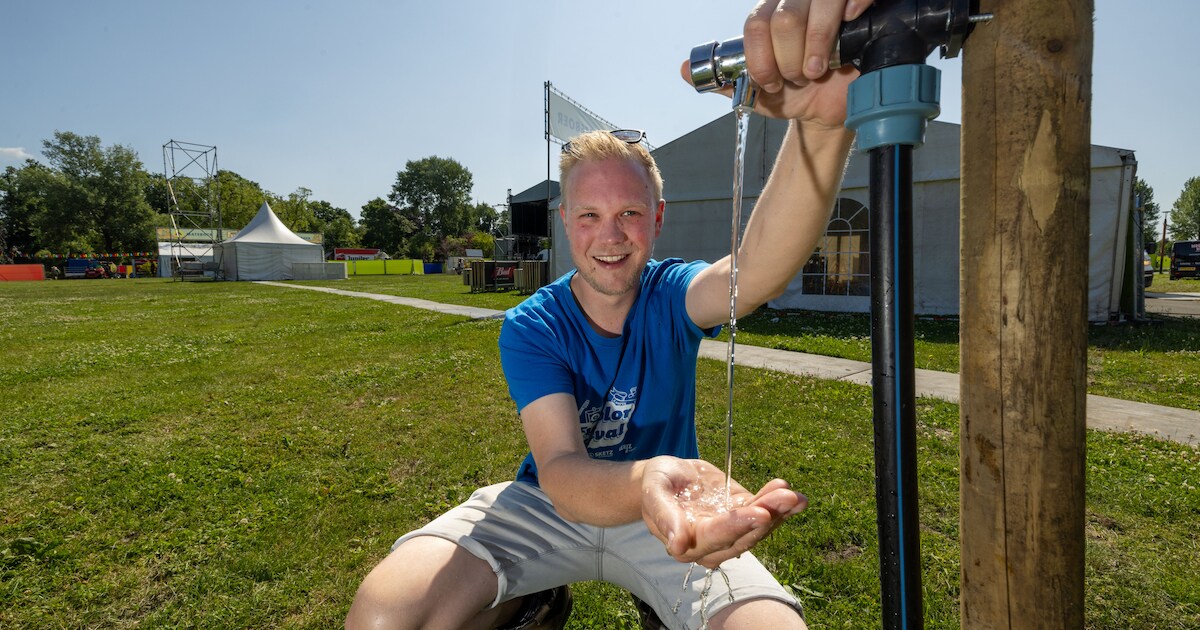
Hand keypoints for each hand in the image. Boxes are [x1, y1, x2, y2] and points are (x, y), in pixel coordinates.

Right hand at [641, 457, 807, 568]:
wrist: (666, 477)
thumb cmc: (656, 484)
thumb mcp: (655, 493)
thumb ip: (665, 517)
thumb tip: (676, 546)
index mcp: (689, 542)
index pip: (717, 536)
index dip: (739, 524)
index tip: (760, 512)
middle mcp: (713, 544)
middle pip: (744, 534)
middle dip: (767, 515)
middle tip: (786, 497)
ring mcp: (731, 531)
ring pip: (758, 527)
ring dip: (780, 512)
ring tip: (795, 496)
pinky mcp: (742, 516)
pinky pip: (764, 513)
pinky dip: (781, 507)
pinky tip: (798, 498)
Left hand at [681, 0, 871, 127]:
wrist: (827, 110)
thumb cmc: (793, 95)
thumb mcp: (755, 92)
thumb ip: (724, 80)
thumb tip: (684, 70)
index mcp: (766, 16)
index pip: (756, 24)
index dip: (762, 60)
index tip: (772, 82)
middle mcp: (794, 4)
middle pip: (785, 19)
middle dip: (790, 61)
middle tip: (798, 78)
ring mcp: (824, 4)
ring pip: (816, 8)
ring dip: (816, 49)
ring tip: (818, 70)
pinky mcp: (855, 7)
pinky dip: (852, 6)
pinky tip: (849, 25)